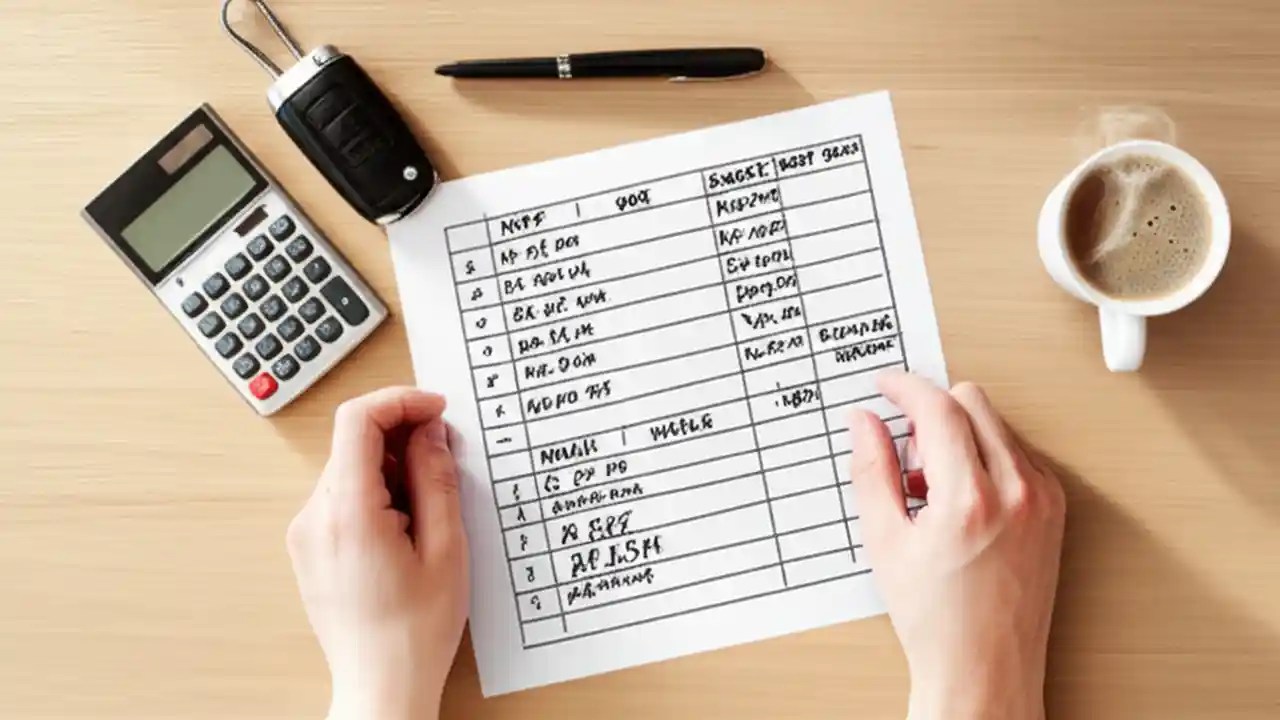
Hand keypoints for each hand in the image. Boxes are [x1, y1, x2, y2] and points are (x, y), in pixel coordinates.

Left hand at [287, 387, 468, 719]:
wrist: (381, 685)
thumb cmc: (416, 630)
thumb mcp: (446, 547)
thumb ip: (436, 479)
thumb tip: (430, 432)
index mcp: (348, 513)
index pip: (359, 421)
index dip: (402, 401)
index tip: (438, 409)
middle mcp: (314, 517)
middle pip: (354, 442)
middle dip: (403, 437)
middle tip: (448, 459)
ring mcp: (306, 532)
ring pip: (350, 468)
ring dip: (392, 468)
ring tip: (430, 510)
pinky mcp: (309, 546)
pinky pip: (342, 496)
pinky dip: (376, 491)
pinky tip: (406, 526)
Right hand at [849, 372, 1065, 719]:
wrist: (985, 671)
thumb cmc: (936, 622)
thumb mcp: (885, 542)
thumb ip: (871, 471)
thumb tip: (864, 423)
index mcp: (971, 499)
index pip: (939, 408)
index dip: (904, 387)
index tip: (884, 385)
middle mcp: (1018, 492)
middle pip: (972, 402)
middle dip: (931, 412)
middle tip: (904, 451)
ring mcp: (1044, 499)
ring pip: (996, 424)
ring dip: (958, 435)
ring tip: (931, 490)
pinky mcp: (1055, 509)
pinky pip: (1016, 452)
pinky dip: (984, 458)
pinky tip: (960, 500)